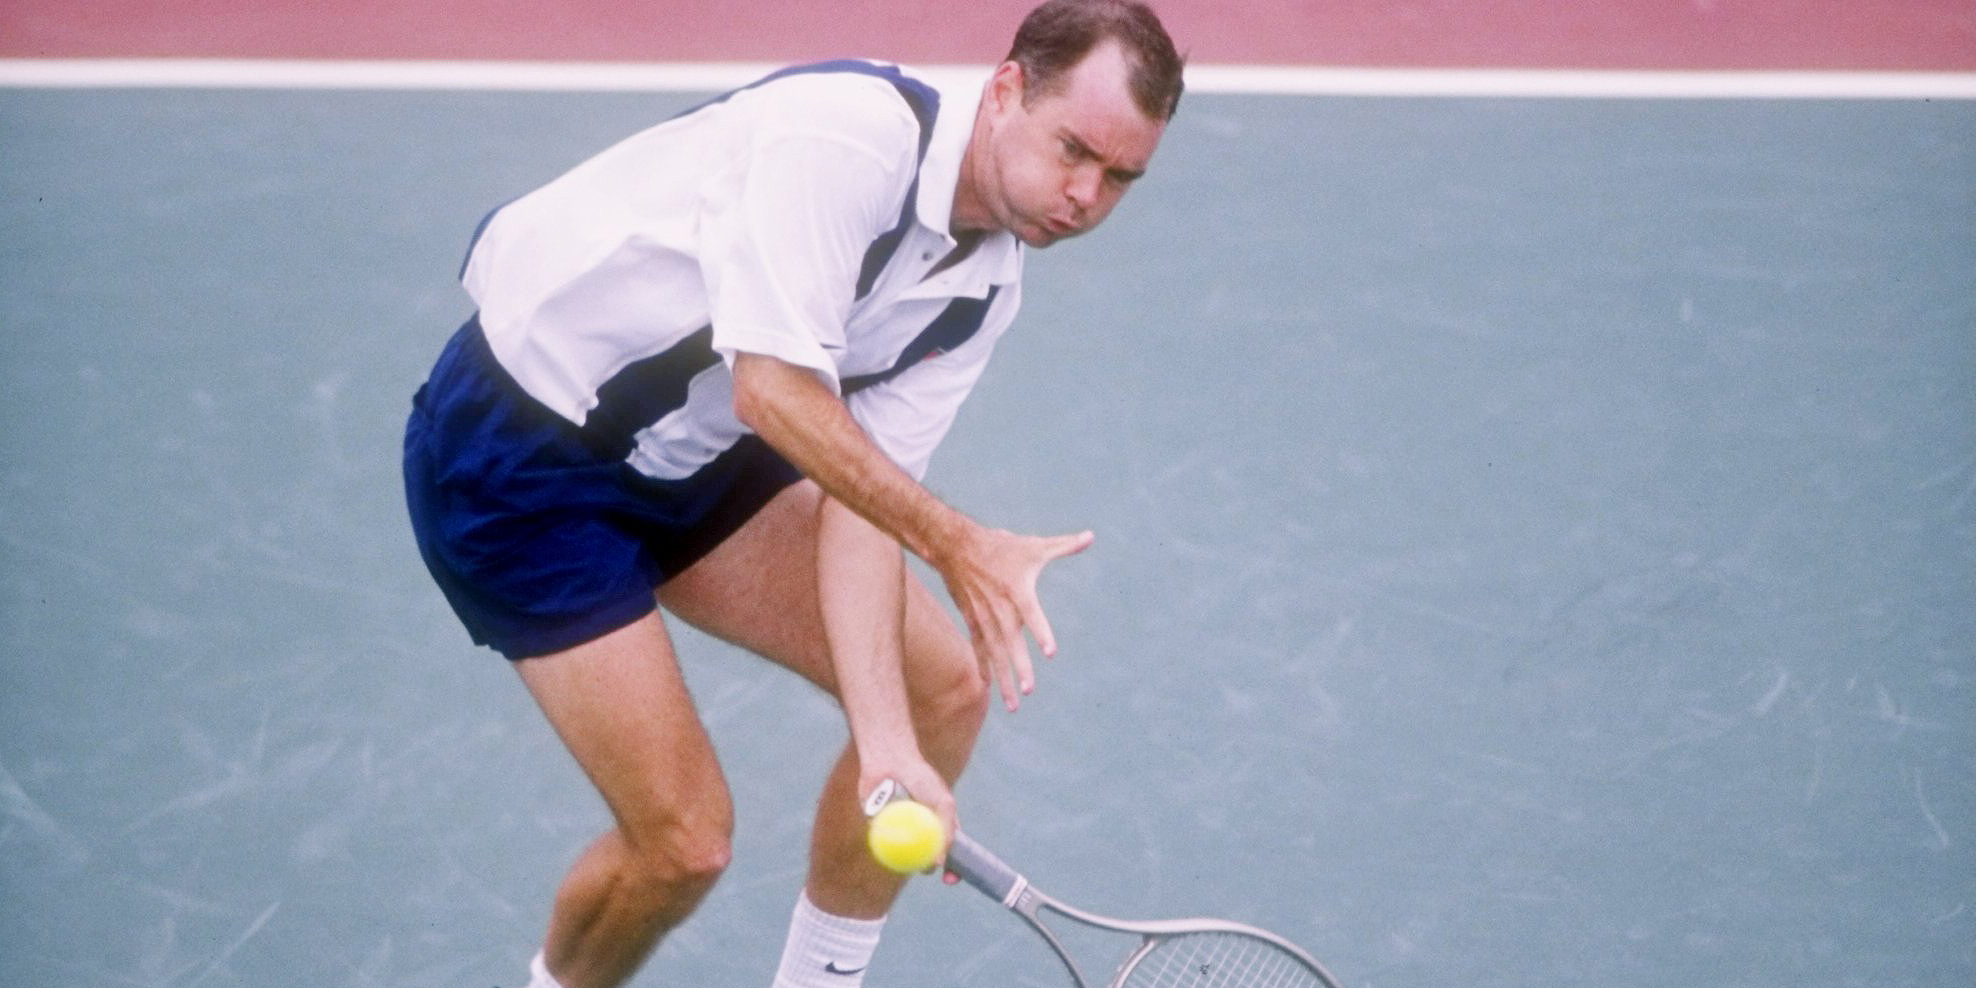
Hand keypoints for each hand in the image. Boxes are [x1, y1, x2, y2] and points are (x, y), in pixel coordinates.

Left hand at [860, 760, 956, 865]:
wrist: (891, 761)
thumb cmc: (921, 779)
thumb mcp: (942, 804)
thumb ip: (946, 829)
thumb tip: (940, 862)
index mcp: (938, 824)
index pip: (948, 852)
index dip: (952, 869)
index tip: (949, 880)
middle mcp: (919, 829)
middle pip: (924, 858)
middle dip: (927, 868)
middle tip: (927, 870)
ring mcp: (899, 829)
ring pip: (903, 855)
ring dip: (906, 858)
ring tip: (912, 851)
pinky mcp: (878, 826)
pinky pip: (881, 843)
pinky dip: (885, 845)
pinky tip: (889, 842)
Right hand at [934, 524, 1093, 710]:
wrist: (956, 546)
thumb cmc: (1000, 546)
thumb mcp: (1033, 545)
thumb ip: (1064, 545)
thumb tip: (1090, 536)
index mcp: (1017, 591)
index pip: (1032, 615)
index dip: (1041, 632)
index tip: (1050, 652)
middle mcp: (999, 609)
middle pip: (1010, 643)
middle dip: (1019, 668)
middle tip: (1030, 691)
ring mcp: (984, 618)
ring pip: (995, 654)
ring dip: (1003, 679)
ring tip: (1014, 704)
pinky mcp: (972, 620)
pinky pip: (979, 648)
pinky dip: (984, 665)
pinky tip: (988, 685)